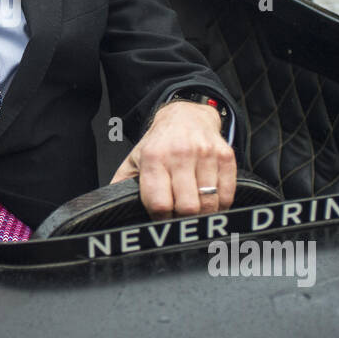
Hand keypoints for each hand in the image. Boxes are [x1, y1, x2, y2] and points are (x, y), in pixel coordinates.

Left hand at [110, 100, 236, 218]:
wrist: (186, 115)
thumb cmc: (159, 143)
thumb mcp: (134, 159)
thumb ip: (122, 184)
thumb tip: (111, 208)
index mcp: (154, 158)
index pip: (160, 203)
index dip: (161, 220)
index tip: (161, 222)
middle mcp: (180, 154)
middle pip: (186, 207)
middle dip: (182, 220)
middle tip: (179, 218)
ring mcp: (205, 154)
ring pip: (209, 203)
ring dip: (202, 214)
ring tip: (194, 211)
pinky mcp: (225, 156)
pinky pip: (227, 194)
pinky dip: (220, 205)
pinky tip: (209, 201)